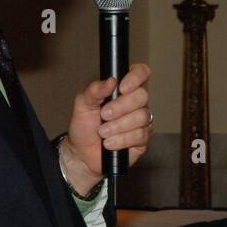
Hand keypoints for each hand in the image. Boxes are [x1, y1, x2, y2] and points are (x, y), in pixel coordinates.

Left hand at [62, 63, 152, 195]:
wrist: (82, 153)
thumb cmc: (84, 126)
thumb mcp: (82, 104)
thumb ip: (94, 90)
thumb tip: (110, 80)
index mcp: (123, 89)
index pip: (140, 73)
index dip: (136, 77)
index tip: (122, 88)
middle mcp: (136, 103)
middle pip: (142, 96)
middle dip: (120, 107)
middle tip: (104, 115)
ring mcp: (142, 121)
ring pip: (142, 117)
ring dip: (118, 126)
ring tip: (103, 132)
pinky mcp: (143, 138)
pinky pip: (140, 135)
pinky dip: (121, 139)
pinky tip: (110, 143)